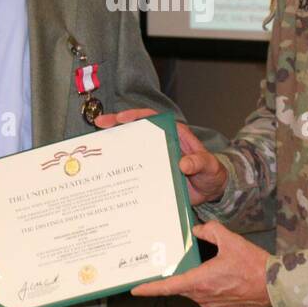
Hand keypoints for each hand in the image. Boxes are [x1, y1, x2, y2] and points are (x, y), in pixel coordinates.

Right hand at [94, 107, 227, 203]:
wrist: (210, 191)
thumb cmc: (211, 173)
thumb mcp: (209, 166)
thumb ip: (199, 162)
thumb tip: (184, 164)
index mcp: (174, 134)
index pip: (153, 119)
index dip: (136, 116)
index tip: (121, 118)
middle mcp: (161, 142)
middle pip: (136, 129)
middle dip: (117, 125)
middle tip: (99, 125)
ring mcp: (154, 157)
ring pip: (131, 146)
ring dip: (115, 145)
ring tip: (96, 145)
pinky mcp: (151, 171)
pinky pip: (134, 166)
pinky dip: (121, 167)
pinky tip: (107, 171)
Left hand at [131, 222, 270, 306]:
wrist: (275, 287)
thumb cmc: (254, 265)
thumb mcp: (231, 240)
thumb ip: (210, 231)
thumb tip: (197, 231)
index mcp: (200, 281)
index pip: (168, 287)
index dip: (150, 288)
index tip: (135, 290)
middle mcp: (202, 297)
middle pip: (182, 287)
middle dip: (182, 276)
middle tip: (187, 264)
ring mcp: (212, 306)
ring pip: (195, 293)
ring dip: (198, 282)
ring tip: (216, 269)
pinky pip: (208, 300)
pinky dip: (210, 290)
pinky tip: (224, 280)